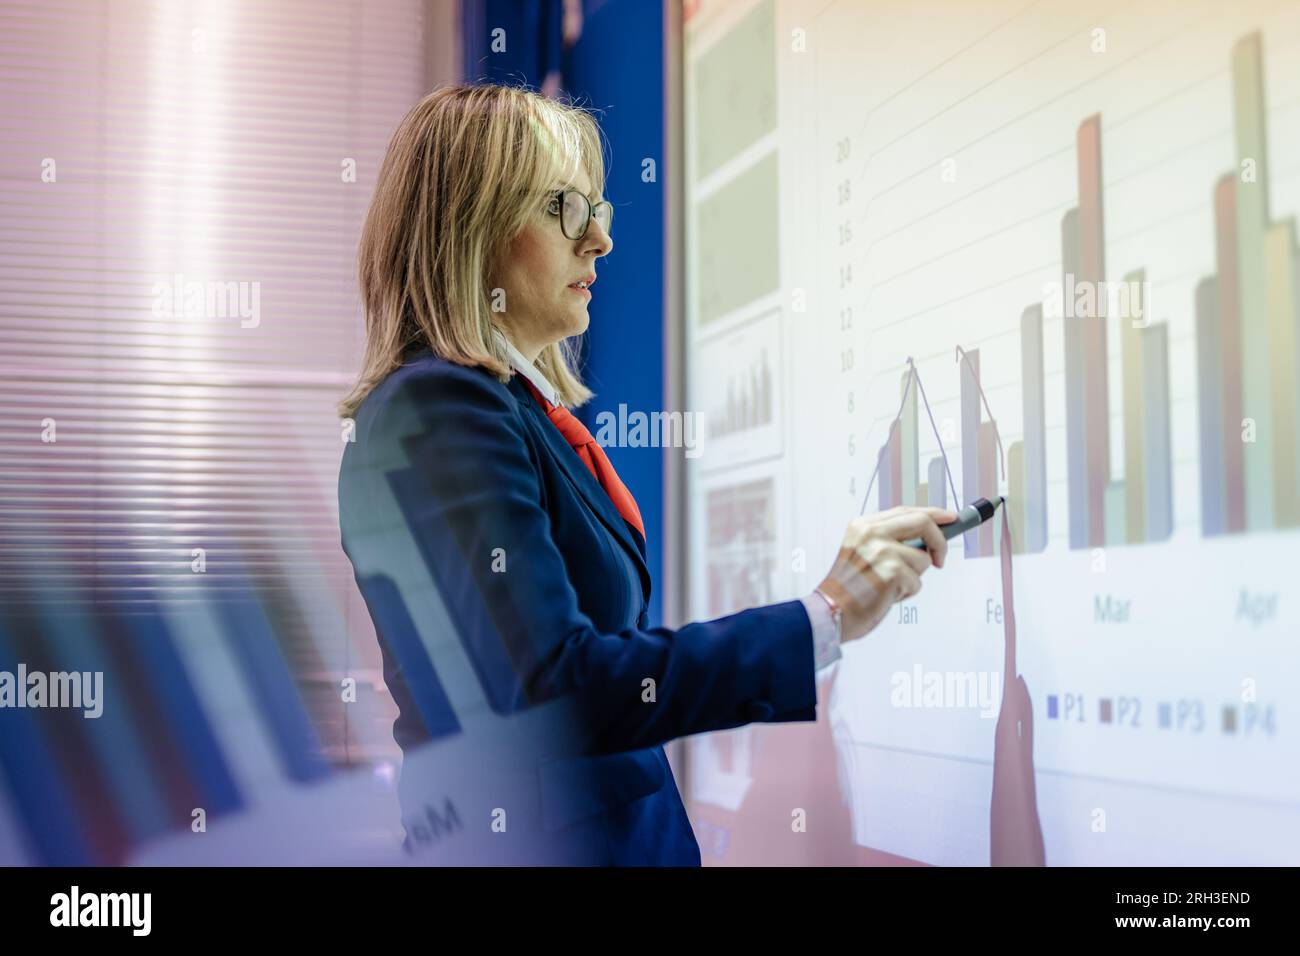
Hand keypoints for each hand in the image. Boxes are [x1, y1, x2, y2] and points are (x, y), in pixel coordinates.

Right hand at [815, 506, 957, 641]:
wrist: (831, 612)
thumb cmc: (849, 587)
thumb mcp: (862, 551)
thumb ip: (888, 539)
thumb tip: (928, 539)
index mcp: (863, 525)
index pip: (906, 511)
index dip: (932, 514)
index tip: (950, 518)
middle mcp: (872, 533)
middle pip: (922, 522)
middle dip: (940, 541)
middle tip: (940, 559)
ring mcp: (882, 552)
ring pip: (923, 559)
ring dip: (913, 577)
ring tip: (889, 586)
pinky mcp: (892, 573)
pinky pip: (918, 582)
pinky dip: (907, 593)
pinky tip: (886, 596)